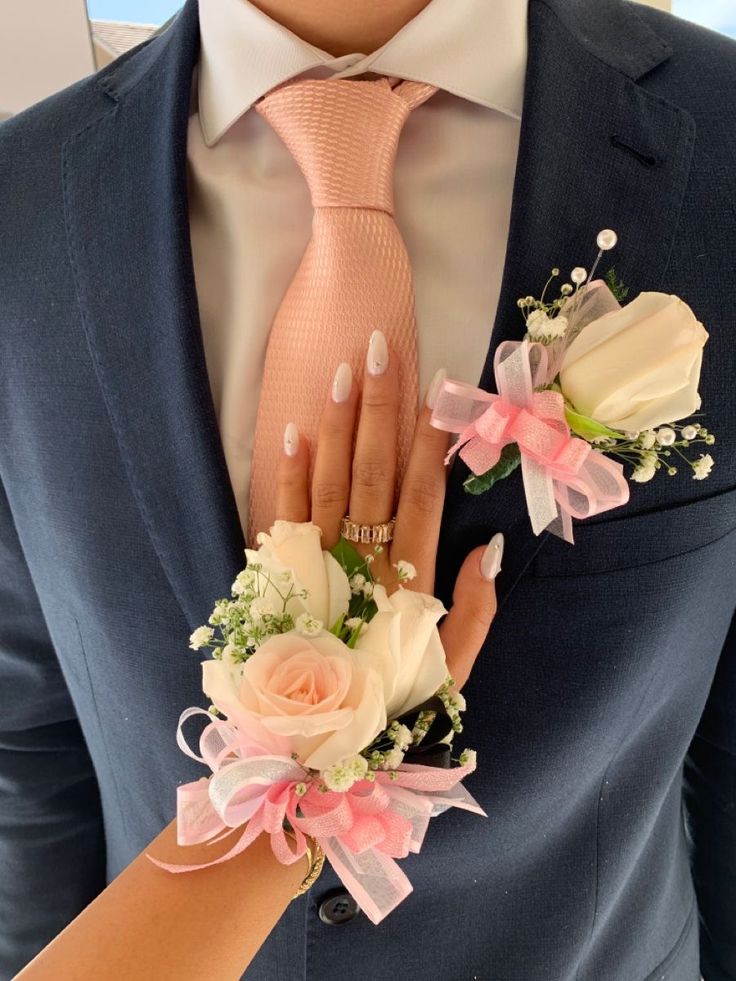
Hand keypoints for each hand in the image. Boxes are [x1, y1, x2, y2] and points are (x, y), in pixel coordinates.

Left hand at [274, 330, 502, 690]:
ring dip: (337, 425)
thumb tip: (491, 548)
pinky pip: (283, 514)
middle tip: (382, 348)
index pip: (423, 496)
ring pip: (330, 482)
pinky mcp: (280, 573)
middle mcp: (361, 563)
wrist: (309, 743)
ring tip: (344, 370)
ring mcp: (316, 564)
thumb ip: (475, 613)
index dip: (430, 443)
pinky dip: (287, 472)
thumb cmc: (388, 704)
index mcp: (407, 583)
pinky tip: (294, 429)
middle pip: (374, 473)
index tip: (439, 392)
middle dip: (379, 410)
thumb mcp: (449, 673)